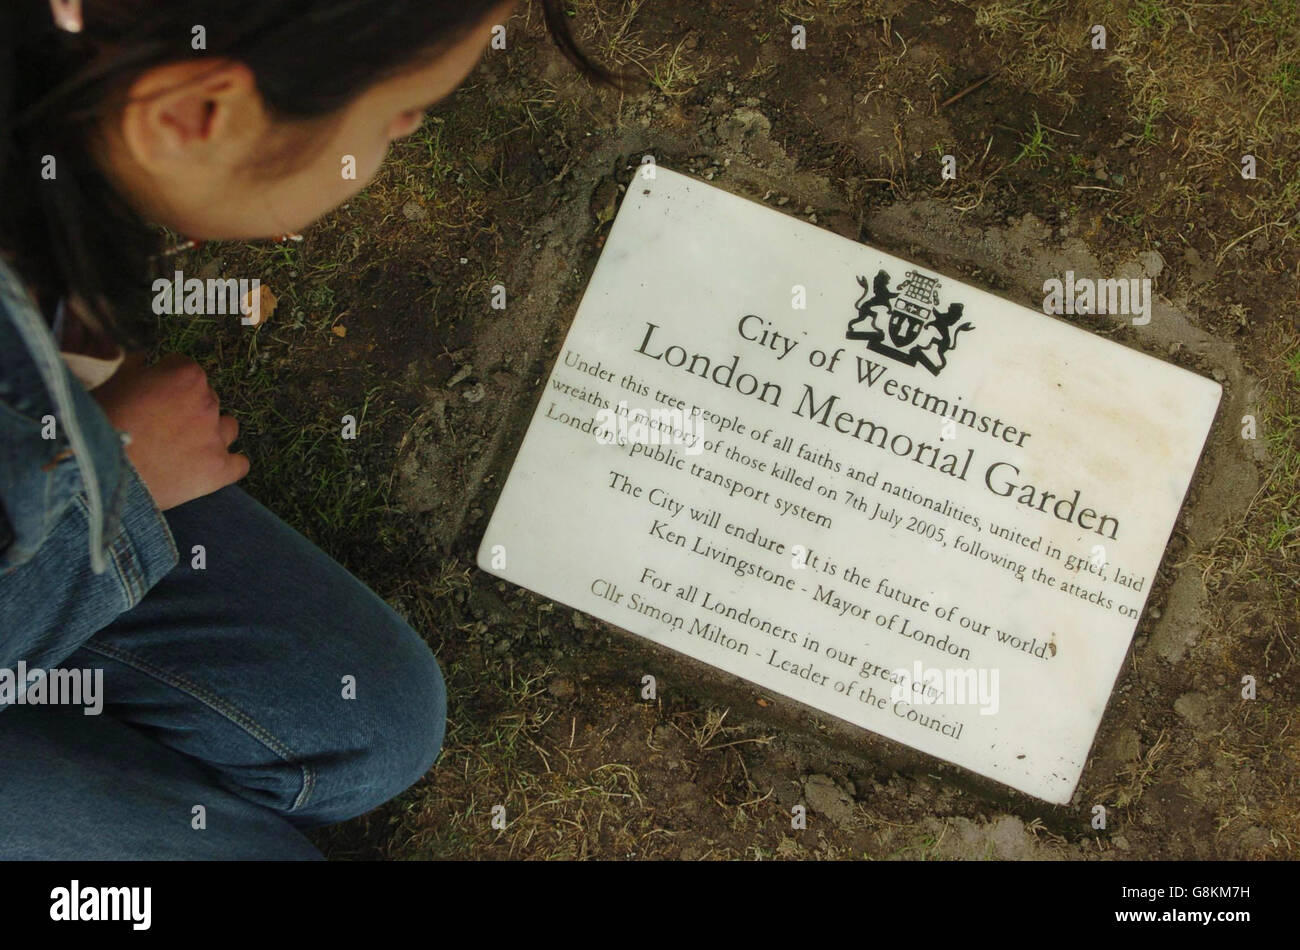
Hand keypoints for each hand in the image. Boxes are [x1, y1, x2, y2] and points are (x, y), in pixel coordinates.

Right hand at [91, 353, 249, 509]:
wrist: (97, 471)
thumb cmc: (100, 424)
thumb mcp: (114, 382)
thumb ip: (139, 367)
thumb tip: (147, 361)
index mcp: (186, 375)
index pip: (186, 370)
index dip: (168, 384)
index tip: (155, 396)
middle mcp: (208, 403)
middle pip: (207, 400)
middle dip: (188, 410)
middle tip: (163, 427)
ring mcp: (216, 437)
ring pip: (228, 428)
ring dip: (212, 434)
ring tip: (186, 448)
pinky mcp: (219, 470)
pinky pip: (240, 465)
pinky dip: (228, 466)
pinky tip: (212, 468)